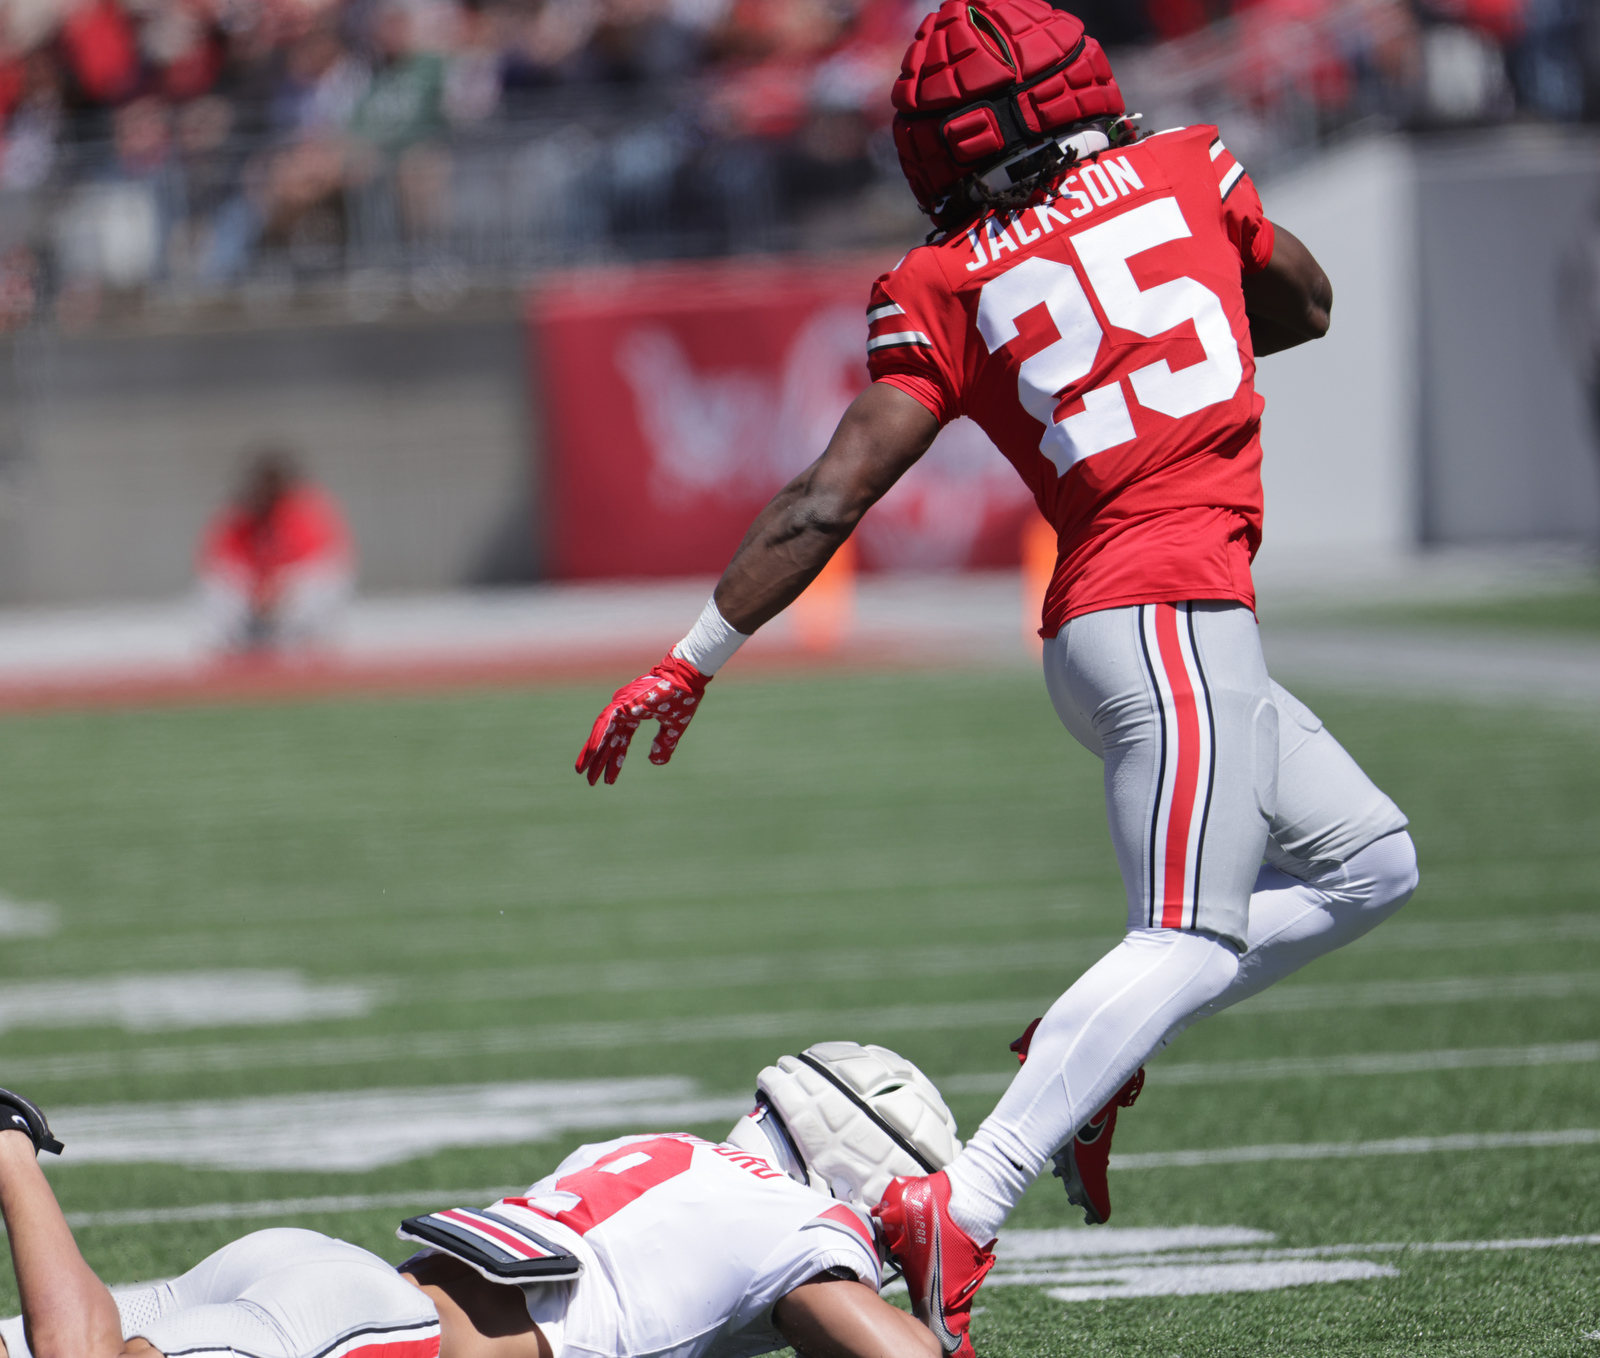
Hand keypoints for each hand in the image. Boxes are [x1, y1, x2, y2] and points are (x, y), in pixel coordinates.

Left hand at [575, 652, 710, 785]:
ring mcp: (621, 705)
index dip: (615, 759)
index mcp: (635, 714)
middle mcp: (624, 710)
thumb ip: (664, 745)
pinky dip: (598, 738)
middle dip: (598, 760)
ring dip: (592, 752)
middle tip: (589, 780)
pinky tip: (592, 753)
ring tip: (583, 771)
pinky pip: (606, 724)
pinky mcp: (623, 703)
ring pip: (602, 732)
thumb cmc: (682, 698)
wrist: (686, 678)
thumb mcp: (673, 728)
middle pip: (607, 739)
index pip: (621, 741)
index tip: (609, 779)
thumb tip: (654, 762)